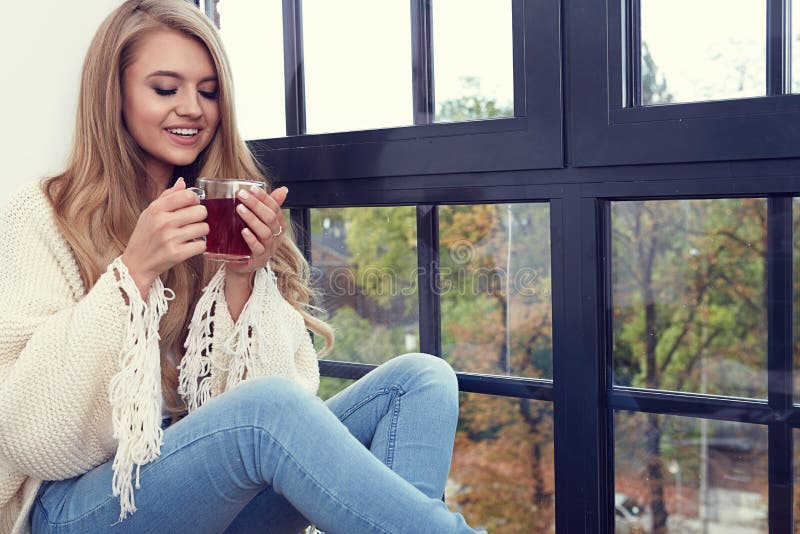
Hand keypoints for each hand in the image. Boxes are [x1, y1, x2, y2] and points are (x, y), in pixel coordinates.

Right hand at [121, 178, 207, 295]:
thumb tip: (182, 182)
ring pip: (204, 228)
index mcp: (156, 209)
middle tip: (192, 221)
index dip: (195, 200)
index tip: (193, 205)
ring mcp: (170, 239)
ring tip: (191, 234)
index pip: (188, 195)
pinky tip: (190, 245)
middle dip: (200, 216)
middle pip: (201, 211)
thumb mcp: (150, 212)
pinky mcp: (177, 254)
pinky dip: (199, 246)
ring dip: (201, 232)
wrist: (137, 262)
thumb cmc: (145, 235)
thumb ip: (167, 196)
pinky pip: (202, 245)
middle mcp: (163, 222)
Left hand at [225, 185, 288, 277]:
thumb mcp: (259, 221)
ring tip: (239, 209)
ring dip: (252, 219)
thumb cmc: (249, 238)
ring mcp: (269, 249)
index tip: (252, 188)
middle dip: (256, 205)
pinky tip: (243, 231)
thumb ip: (268, 205)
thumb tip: (283, 189)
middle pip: (270, 218)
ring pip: (265, 233)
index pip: (275, 208)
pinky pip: (258, 249)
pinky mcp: (259, 260)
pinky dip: (251, 239)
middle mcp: (276, 237)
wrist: (241, 263)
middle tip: (241, 195)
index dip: (264, 198)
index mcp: (279, 225)